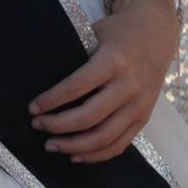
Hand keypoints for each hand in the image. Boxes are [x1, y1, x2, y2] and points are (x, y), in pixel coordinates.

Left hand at [30, 0, 177, 162]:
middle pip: (89, 117)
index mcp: (114, 61)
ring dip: (73, 146)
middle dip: (58, 125)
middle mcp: (129, 86)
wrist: (155, 34)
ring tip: (50, 145)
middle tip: (37, 126)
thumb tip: (40, 78)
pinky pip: (119, 145)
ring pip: (103, 137)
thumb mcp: (95, 34)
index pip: (77, 86)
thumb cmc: (117, 33)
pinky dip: (96, 155)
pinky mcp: (144, 119)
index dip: (52, 100)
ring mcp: (139, 106)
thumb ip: (75, 55)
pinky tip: (75, 155)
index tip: (32, 108)